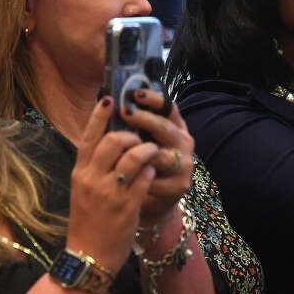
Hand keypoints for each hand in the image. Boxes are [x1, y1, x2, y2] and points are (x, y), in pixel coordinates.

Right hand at [66, 98, 159, 267]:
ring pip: (132, 157)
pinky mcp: (127, 206)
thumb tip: (108, 140)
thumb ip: (93, 166)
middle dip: (131, 135)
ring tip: (152, 153)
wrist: (88, 258)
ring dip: (147, 150)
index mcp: (80, 172)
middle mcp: (92, 179)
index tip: (110, 98)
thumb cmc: (88, 222)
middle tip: (139, 139)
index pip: (89, 136)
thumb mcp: (82, 189)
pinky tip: (153, 173)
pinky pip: (144, 178)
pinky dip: (152, 171)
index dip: (100, 115)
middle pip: (113, 141)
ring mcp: (109, 193)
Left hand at [116, 88, 195, 224]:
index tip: (136, 93)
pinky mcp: (179, 185)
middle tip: (125, 112)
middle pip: (165, 127)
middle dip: (144, 119)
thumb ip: (131, 124)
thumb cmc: (139, 164)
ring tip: (124, 146)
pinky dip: (140, 176)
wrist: (147, 200)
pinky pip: (157, 178)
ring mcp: (184, 164)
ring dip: (143, 151)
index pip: (168, 107)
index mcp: (174, 126)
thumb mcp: (138, 140)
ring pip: (163, 155)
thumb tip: (110, 100)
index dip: (153, 99)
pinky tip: (125, 174)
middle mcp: (183, 142)